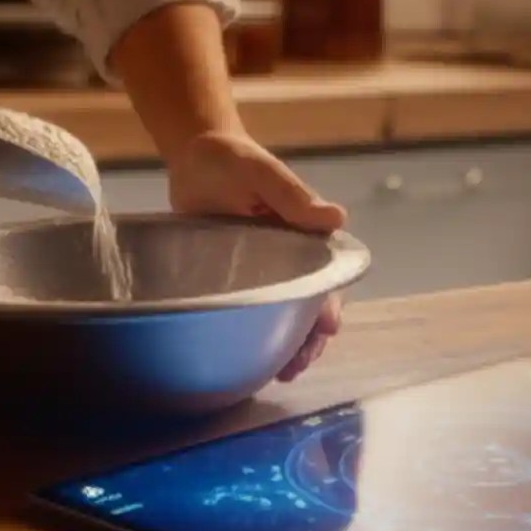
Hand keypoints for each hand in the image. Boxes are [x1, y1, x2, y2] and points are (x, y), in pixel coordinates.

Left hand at [167, 129, 347, 381]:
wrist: (193, 157)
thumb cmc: (231, 158)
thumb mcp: (261, 171)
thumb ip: (292, 195)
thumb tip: (337, 216)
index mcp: (307, 235)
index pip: (327, 276)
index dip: (328, 304)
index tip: (326, 328)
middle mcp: (292, 258)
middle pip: (310, 304)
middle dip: (309, 338)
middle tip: (297, 367)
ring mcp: (264, 272)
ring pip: (285, 314)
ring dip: (288, 344)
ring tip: (282, 373)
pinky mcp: (236, 280)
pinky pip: (253, 312)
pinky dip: (258, 337)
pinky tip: (254, 360)